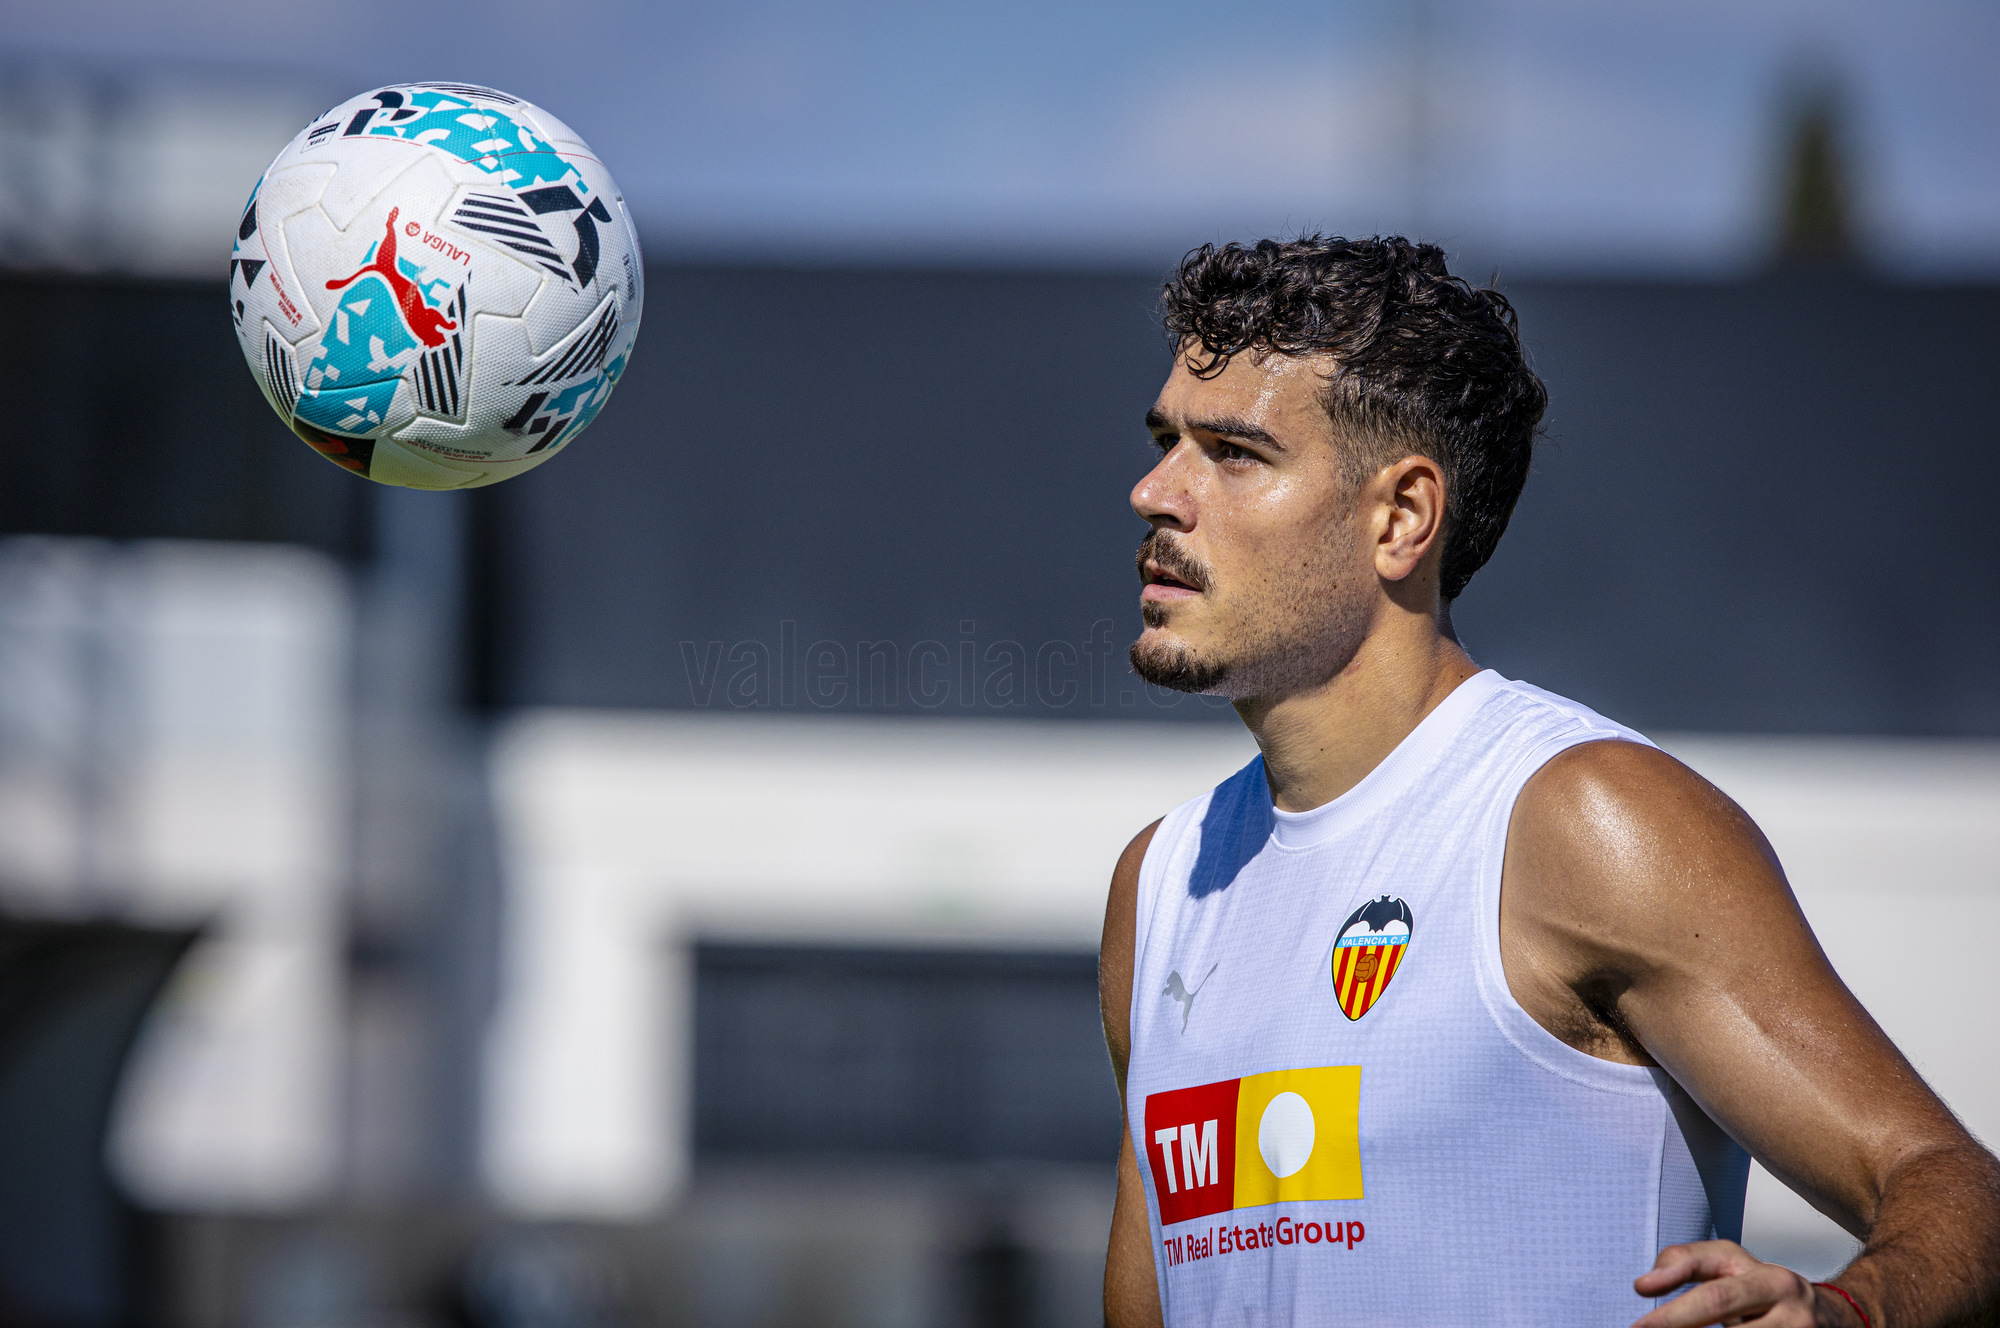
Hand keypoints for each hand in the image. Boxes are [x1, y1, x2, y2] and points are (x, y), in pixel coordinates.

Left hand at [1631, 1241, 1860, 1326]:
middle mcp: (1787, 1307)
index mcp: (1767, 1279)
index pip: (1713, 1286)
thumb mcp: (1732, 1267)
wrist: (1836, 1322)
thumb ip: (1686, 1263)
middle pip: (1722, 1313)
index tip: (1639, 1302)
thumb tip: (1644, 1284)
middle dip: (1678, 1324)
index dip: (1673, 1295)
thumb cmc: (1767, 1292)